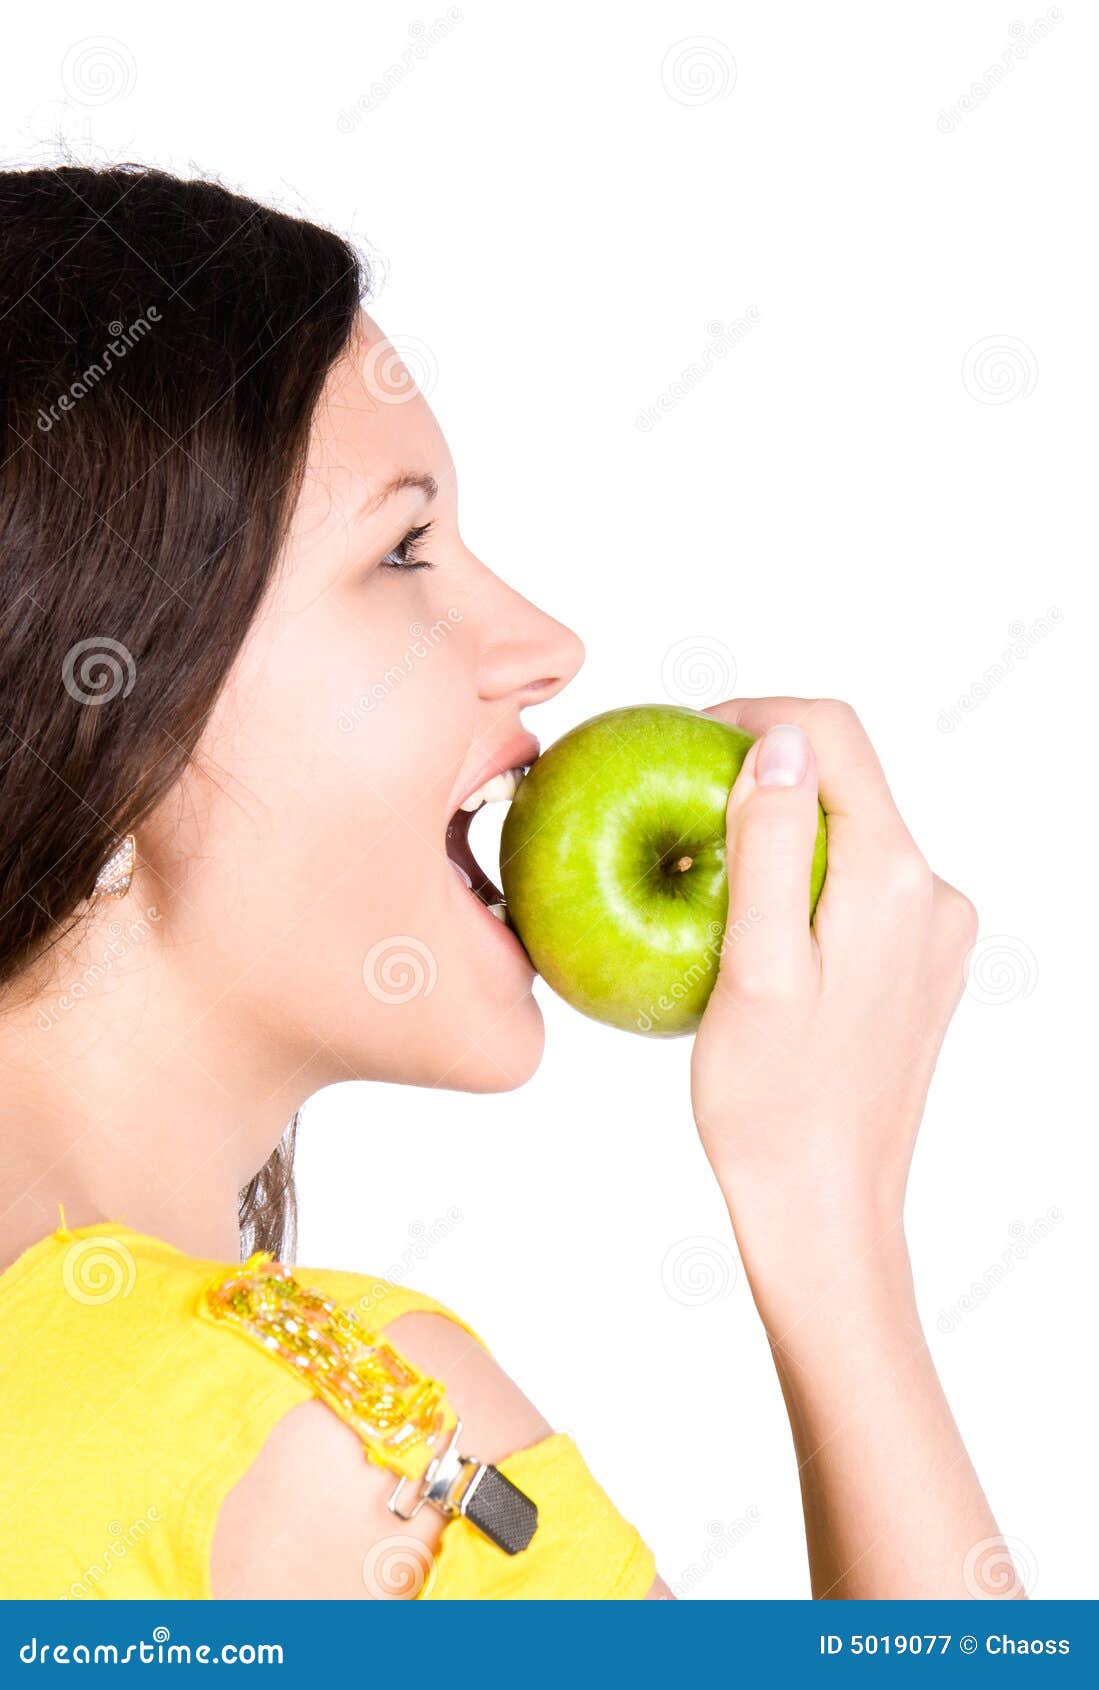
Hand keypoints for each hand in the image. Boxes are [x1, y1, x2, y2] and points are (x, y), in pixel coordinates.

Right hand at [691, 698, 976, 1245]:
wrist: (825, 1211)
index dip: (754, 718)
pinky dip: (799, 881)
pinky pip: (856, 886)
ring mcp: (933, 932)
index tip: (680, 746)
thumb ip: (771, 846)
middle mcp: (934, 896)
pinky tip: (744, 927)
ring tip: (697, 879)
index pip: (833, 738)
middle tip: (672, 817)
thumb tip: (780, 744)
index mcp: (896, 882)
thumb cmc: (771, 1106)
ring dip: (776, 832)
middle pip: (844, 781)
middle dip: (758, 777)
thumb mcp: (752, 967)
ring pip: (848, 833)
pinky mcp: (918, 965)